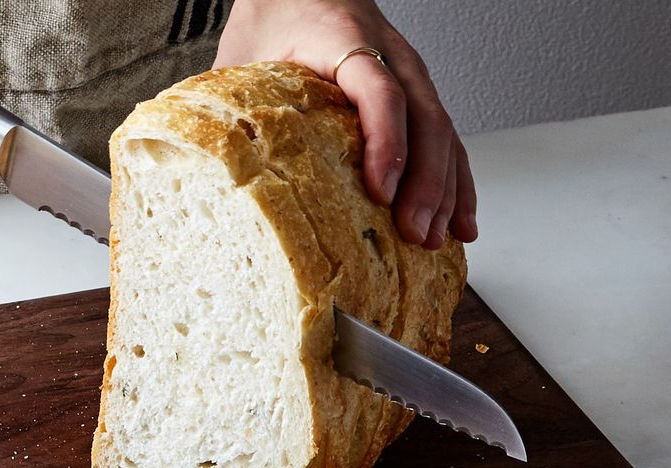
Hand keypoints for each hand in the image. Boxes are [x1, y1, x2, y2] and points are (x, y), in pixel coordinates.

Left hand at [215, 0, 476, 248]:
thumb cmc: (273, 23)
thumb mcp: (248, 57)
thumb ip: (241, 105)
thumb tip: (212, 169)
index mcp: (347, 41)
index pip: (379, 92)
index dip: (385, 143)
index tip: (381, 189)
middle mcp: (391, 57)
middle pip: (424, 121)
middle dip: (425, 184)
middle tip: (413, 234)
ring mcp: (411, 76)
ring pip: (443, 134)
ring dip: (445, 191)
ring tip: (436, 241)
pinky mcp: (417, 97)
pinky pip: (447, 142)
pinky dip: (456, 184)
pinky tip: (459, 223)